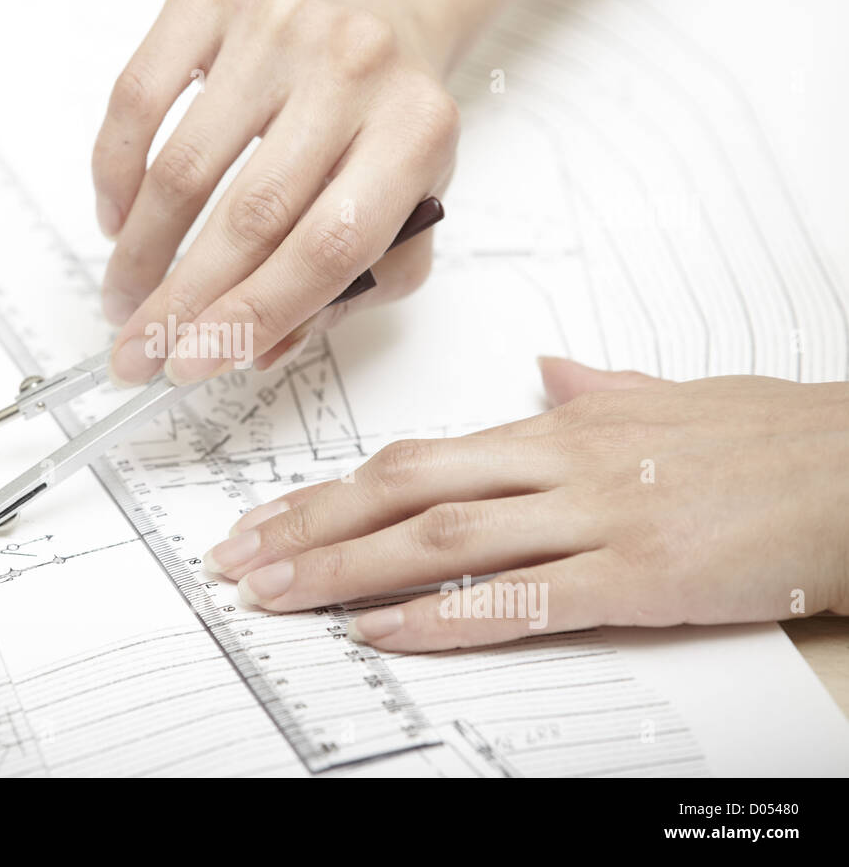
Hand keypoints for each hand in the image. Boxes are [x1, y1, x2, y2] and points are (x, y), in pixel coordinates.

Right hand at [95, 0, 457, 385]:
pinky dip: (114, 172)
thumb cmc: (385, 115)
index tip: (192, 364)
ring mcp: (282, 22)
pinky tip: (116, 219)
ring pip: (185, 165)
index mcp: (416, 132)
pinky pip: (138, 95)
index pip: (327, 249)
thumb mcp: (404, 205)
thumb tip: (256, 351)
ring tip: (124, 296)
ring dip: (141, 252)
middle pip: (250, 216)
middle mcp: (354, 66)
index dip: (251, 318)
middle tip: (138, 352)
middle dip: (180, 304)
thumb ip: (348, 289)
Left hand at [204, 357, 848, 650]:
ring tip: (277, 595)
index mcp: (557, 427)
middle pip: (402, 490)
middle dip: (308, 526)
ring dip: (345, 570)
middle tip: (237, 559)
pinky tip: (382, 632)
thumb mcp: (667, 400)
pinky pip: (519, 598)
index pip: (415, 457)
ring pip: (439, 539)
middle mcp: (558, 463)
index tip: (271, 517)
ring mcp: (594, 516)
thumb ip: (596, 392)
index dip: (332, 490)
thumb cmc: (769, 437)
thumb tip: (549, 374)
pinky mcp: (636, 574)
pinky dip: (442, 618)